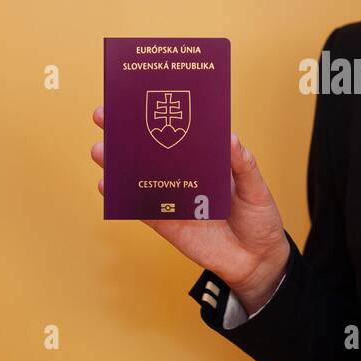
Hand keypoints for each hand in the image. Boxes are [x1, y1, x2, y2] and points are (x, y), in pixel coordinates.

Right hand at [91, 105, 289, 312]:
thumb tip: (230, 137)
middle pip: (151, 151)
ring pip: (140, 177)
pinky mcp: (168, 225)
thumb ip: (243, 165)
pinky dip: (123, 197)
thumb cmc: (259, 219)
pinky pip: (141, 209)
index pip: (178, 131)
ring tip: (101, 150)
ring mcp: (174, 199)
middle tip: (104, 116)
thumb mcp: (256, 188)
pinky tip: (107, 185)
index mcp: (206, 161)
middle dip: (126, 133)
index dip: (158, 115)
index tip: (136, 98)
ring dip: (117, 164)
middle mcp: (185, 176)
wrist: (258, 261)